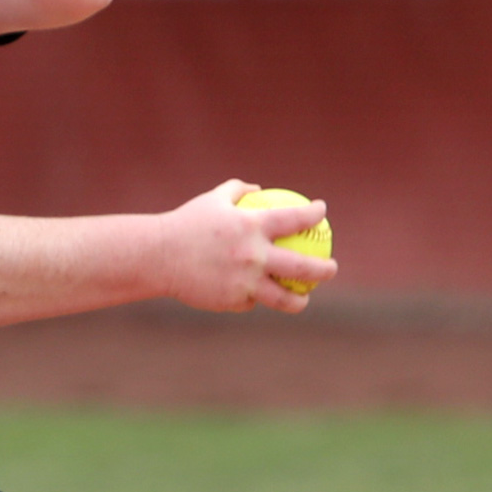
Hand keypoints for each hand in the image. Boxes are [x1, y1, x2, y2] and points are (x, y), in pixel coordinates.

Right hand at [159, 180, 337, 314]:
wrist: (159, 256)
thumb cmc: (185, 224)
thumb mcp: (210, 200)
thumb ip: (237, 191)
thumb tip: (259, 190)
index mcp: (251, 226)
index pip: (294, 218)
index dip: (313, 214)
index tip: (322, 212)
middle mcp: (254, 256)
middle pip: (302, 267)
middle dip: (325, 269)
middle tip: (332, 268)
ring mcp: (245, 282)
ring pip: (284, 299)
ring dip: (299, 300)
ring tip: (303, 299)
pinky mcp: (233, 301)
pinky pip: (251, 301)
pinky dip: (253, 297)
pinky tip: (255, 296)